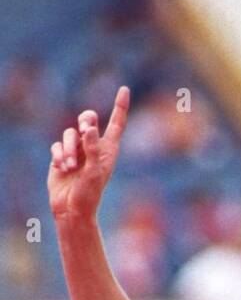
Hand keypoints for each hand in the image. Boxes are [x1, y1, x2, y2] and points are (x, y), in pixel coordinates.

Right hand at [48, 85, 129, 222]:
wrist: (72, 210)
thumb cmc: (89, 195)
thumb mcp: (94, 172)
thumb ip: (93, 149)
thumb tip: (90, 128)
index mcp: (108, 150)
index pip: (116, 123)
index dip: (120, 106)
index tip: (124, 89)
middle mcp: (93, 147)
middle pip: (88, 119)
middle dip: (85, 119)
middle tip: (84, 127)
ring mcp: (77, 150)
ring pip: (70, 133)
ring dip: (69, 148)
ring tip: (71, 166)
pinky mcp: (61, 156)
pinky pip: (58, 145)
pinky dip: (59, 155)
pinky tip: (63, 168)